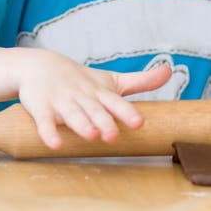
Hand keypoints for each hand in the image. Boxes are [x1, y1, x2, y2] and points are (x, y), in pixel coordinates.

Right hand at [17, 50, 171, 148]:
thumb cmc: (81, 79)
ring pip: (72, 115)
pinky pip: (44, 122)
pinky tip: (55, 144)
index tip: (139, 123)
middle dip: (104, 122)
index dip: (127, 112)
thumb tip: (170, 71)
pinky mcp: (41, 108)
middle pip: (95, 110)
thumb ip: (141, 81)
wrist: (39, 66)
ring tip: (90, 135)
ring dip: (81, 124)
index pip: (116, 102)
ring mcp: (61, 102)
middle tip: (113, 135)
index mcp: (101, 93)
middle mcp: (83, 97)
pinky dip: (49, 132)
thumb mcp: (111, 80)